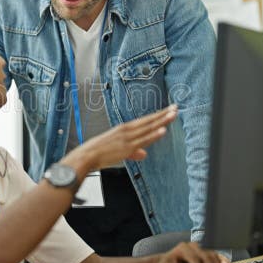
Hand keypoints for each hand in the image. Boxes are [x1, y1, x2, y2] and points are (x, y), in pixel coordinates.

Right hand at [63, 105, 177, 170]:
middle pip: (149, 121)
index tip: (168, 110)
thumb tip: (144, 154)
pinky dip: (154, 134)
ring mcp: (128, 138)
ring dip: (162, 121)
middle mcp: (127, 130)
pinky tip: (163, 130)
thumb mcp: (117, 150)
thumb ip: (133, 152)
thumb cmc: (99, 153)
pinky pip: (144, 139)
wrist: (87, 155)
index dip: (157, 115)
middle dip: (163, 114)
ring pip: (148, 128)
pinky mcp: (127, 147)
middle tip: (175, 107)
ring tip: (173, 114)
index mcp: (124, 129)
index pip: (144, 120)